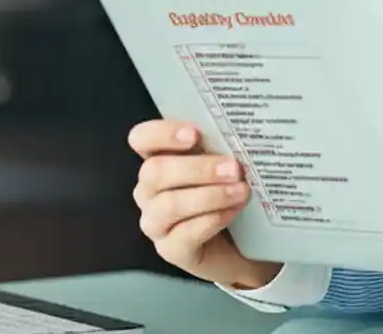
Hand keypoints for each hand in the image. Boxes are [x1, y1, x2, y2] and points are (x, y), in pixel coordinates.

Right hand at [128, 119, 281, 289]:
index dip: (162, 134)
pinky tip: (231, 213)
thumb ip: (221, 147)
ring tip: (241, 192)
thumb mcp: (223, 165)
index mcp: (159, 159)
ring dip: (209, 196)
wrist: (240, 241)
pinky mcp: (170, 250)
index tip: (195, 134)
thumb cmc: (226, 192)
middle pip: (155, 171)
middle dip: (198, 168)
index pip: (142, 139)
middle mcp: (149, 190)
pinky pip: (183, 236)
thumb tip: (239, 132)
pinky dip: (211, 221)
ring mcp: (156, 222)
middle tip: (234, 169)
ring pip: (168, 205)